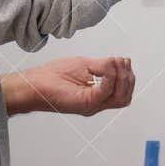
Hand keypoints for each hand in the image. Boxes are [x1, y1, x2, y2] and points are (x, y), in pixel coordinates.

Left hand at [5, 56, 135, 116]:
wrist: (36, 83)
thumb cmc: (54, 76)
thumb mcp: (85, 65)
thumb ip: (104, 65)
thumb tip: (120, 62)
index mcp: (98, 95)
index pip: (122, 91)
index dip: (128, 76)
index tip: (125, 60)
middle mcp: (97, 103)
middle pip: (125, 97)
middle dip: (128, 78)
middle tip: (123, 63)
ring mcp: (92, 105)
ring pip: (120, 98)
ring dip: (122, 78)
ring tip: (116, 64)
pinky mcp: (85, 103)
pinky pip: (105, 93)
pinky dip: (110, 78)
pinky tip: (109, 67)